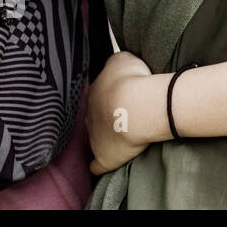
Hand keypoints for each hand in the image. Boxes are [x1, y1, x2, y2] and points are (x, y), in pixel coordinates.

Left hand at [86, 51, 167, 174]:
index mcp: (94, 94)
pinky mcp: (104, 158)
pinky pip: (97, 166)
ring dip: (105, 137)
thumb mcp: (121, 59)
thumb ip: (113, 62)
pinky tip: (102, 165)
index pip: (98, 96)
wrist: (137, 107)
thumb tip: (113, 65)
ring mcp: (94, 139)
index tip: (123, 97)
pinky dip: (99, 166)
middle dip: (106, 117)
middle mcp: (89, 116)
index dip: (111, 97)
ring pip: (95, 138)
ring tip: (121, 137)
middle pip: (95, 117)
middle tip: (124, 115)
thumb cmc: (132, 80)